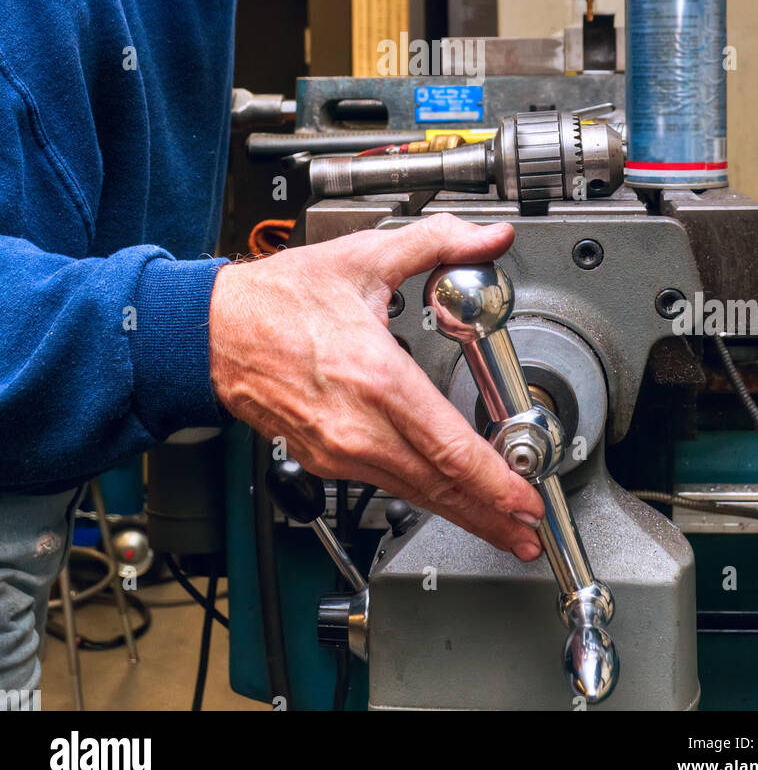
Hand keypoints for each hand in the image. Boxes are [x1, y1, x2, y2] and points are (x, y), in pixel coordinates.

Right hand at [209, 212, 543, 559]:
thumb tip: (489, 237)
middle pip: (438, 486)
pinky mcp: (323, 460)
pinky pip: (384, 485)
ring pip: (412, 494)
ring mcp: (337, 450)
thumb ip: (437, 243)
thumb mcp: (365, 257)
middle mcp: (357, 425)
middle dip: (490, 514)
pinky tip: (445, 499)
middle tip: (530, 532)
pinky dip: (422, 497)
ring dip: (460, 513)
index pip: (449, 447)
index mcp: (376, 377)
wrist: (214, 332)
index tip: (526, 498)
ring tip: (499, 525)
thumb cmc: (279, 299)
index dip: (495, 481)